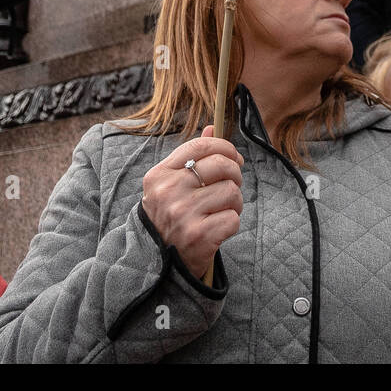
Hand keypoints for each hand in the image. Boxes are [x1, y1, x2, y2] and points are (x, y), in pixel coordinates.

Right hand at [140, 125, 244, 279]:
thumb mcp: (170, 185)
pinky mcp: (198, 237)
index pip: (200, 147)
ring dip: (234, 203)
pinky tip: (218, 229)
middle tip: (231, 186)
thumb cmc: (169, 217)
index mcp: (159, 175)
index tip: (234, 157)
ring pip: (231, 192)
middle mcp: (169, 192)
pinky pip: (233, 219)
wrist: (155, 263)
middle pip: (221, 166)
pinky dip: (231, 224)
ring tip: (221, 211)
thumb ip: (191, 157)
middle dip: (234, 175)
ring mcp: (183, 214)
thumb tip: (213, 127)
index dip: (224, 147)